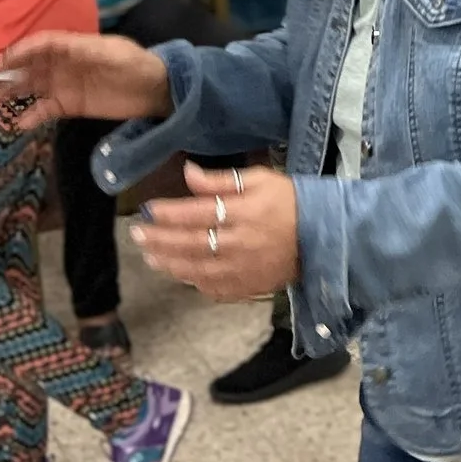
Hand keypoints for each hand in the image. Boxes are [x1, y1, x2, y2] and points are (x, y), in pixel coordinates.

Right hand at [0, 30, 173, 130]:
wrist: (156, 90)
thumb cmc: (136, 64)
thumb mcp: (114, 54)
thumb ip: (87, 52)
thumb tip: (60, 46)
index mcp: (74, 46)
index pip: (41, 45)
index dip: (20, 51)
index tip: (1, 60)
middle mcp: (65, 64)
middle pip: (31, 65)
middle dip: (8, 70)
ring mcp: (66, 84)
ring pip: (33, 86)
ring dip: (14, 91)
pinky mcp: (71, 104)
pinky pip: (47, 109)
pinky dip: (33, 115)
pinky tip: (19, 123)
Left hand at [134, 163, 299, 302]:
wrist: (323, 237)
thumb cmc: (290, 202)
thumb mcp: (260, 180)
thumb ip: (221, 180)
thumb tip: (188, 173)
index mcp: (244, 212)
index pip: (196, 213)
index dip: (168, 213)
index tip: (148, 209)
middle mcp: (240, 243)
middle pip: (190, 243)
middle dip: (159, 239)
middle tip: (136, 234)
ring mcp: (242, 270)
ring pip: (195, 269)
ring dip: (168, 263)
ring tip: (149, 255)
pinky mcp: (246, 287)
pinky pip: (212, 288)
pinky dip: (192, 282)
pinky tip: (179, 273)